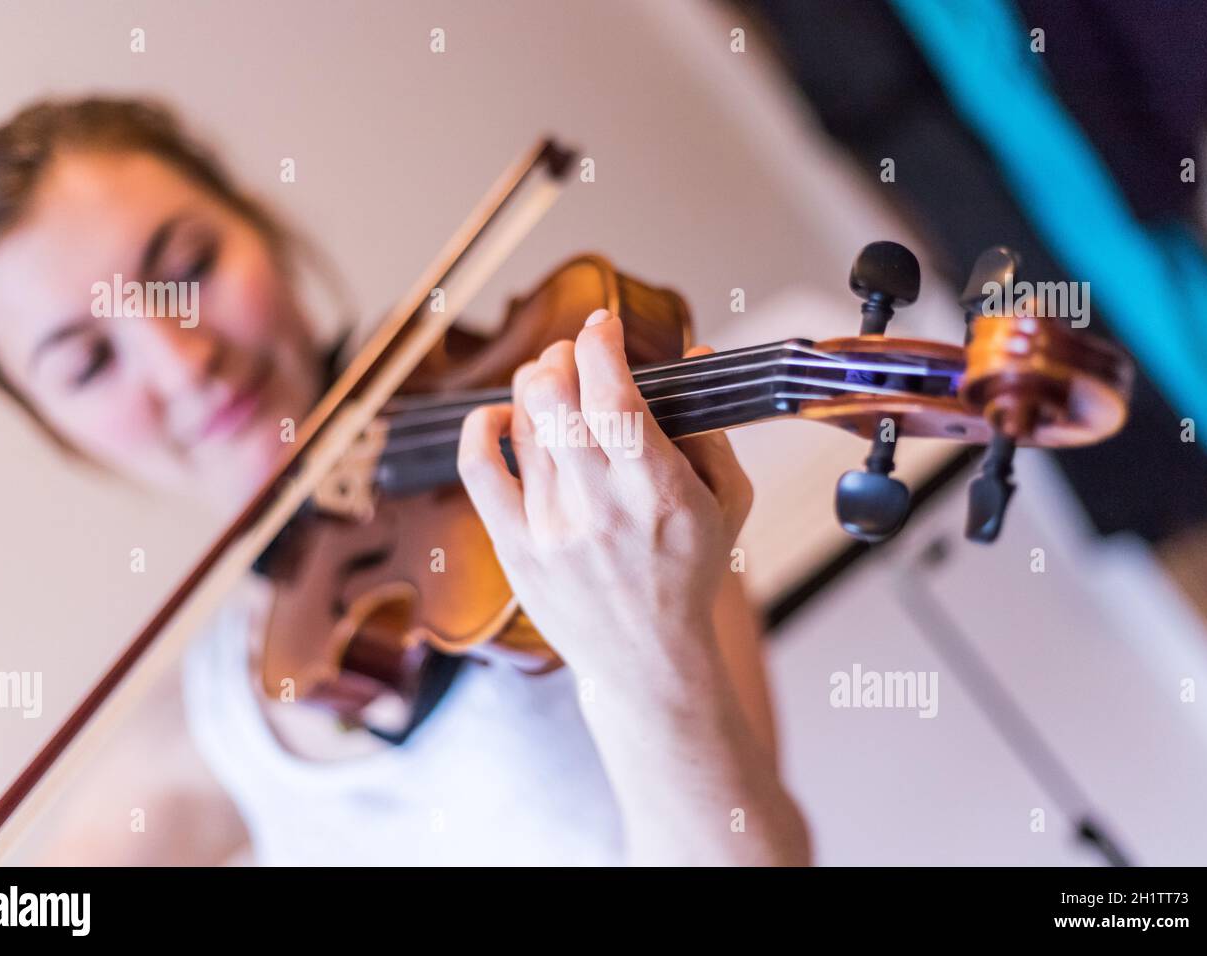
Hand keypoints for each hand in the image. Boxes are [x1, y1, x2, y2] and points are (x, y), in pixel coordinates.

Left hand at [456, 308, 752, 701]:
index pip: (615, 396)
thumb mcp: (727, 503)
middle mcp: (600, 508)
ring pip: (524, 424)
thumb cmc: (689, 576)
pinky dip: (482, 428)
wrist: (647, 662)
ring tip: (552, 386)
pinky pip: (479, 469)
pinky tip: (499, 416)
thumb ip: (708, 428)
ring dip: (534, 385)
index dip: (600, 344)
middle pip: (556, 398)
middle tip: (574, 355)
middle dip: (561, 356)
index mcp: (659, 491)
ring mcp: (551, 529)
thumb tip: (693, 352)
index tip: (603, 325)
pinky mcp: (515, 547)